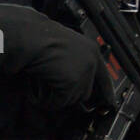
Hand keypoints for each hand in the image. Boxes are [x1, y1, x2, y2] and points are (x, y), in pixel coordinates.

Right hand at [0, 4, 116, 111]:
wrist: (30, 37)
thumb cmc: (39, 38)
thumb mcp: (64, 47)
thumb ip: (73, 62)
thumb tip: (72, 83)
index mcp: (91, 50)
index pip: (104, 77)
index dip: (105, 92)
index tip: (109, 103)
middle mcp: (91, 61)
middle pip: (85, 93)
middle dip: (68, 95)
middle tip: (52, 89)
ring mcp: (83, 72)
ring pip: (72, 99)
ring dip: (55, 98)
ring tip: (41, 85)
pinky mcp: (72, 82)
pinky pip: (60, 102)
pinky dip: (46, 100)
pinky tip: (37, 90)